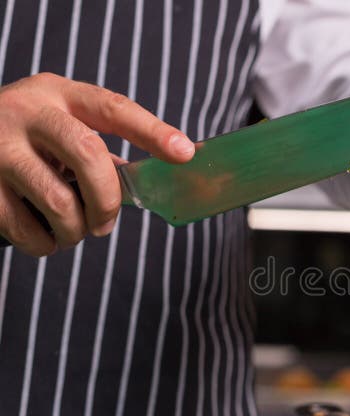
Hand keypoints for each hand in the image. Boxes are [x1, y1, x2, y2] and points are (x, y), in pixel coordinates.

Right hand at [0, 72, 195, 256]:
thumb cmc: (22, 138)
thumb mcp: (57, 126)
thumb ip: (96, 150)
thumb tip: (145, 185)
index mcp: (58, 95)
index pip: (113, 108)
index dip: (152, 132)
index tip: (185, 153)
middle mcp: (27, 113)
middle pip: (89, 154)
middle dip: (108, 200)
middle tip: (105, 225)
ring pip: (59, 201)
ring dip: (75, 230)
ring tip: (72, 232)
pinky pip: (25, 227)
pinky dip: (43, 243)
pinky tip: (44, 237)